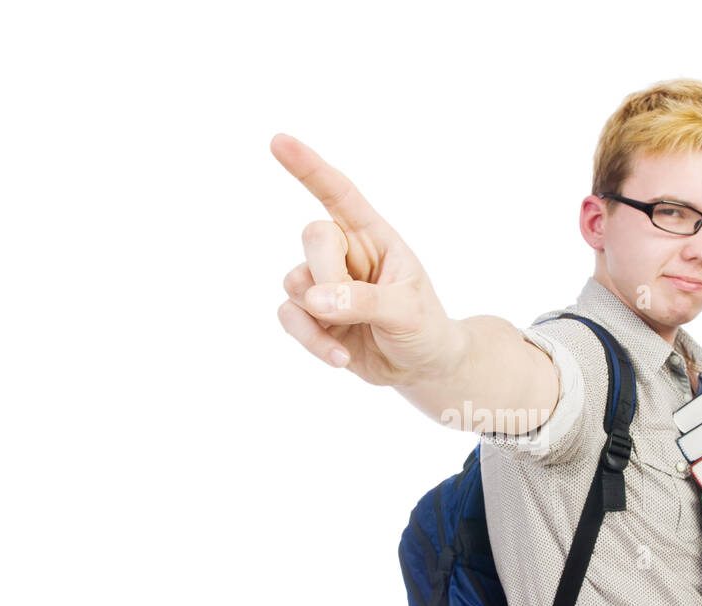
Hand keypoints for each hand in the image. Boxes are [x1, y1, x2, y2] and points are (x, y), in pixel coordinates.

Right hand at [270, 133, 458, 385]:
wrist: (419, 368)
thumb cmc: (423, 326)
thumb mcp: (406, 311)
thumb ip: (363, 300)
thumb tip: (313, 298)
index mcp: (373, 236)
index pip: (338, 193)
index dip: (308, 167)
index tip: (278, 141)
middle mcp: (344, 253)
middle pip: (313, 236)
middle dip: (331, 273)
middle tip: (359, 302)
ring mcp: (323, 283)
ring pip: (295, 283)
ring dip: (321, 316)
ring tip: (353, 334)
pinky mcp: (310, 314)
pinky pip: (290, 317)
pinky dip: (311, 341)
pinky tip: (340, 358)